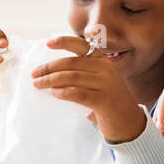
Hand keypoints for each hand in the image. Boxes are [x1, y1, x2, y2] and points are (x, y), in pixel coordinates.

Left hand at [30, 35, 146, 142]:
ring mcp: (107, 84)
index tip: (47, 43)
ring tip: (38, 84)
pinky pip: (79, 94)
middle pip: (71, 63)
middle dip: (49, 68)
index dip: (64, 42)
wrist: (128, 122)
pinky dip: (63, 92)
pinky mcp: (104, 101)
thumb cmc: (105, 100)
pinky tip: (54, 94)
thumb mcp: (97, 81)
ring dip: (51, 80)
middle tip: (34, 74)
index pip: (81, 45)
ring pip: (72, 77)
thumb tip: (48, 73)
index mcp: (103, 61)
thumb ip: (80, 74)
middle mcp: (106, 69)